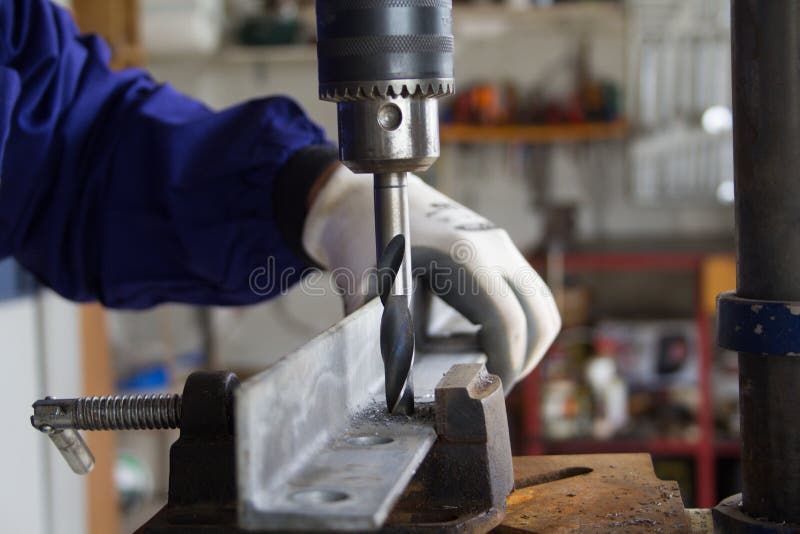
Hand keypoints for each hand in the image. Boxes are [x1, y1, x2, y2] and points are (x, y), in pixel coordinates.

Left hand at [302, 165, 560, 389]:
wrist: (361, 197)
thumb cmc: (360, 242)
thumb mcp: (366, 294)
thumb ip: (383, 344)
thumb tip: (396, 399)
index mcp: (463, 256)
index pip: (507, 322)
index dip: (505, 366)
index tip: (486, 394)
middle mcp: (492, 246)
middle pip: (540, 316)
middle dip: (523, 361)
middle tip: (493, 390)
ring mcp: (499, 244)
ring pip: (539, 304)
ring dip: (524, 342)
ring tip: (488, 369)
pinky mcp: (496, 248)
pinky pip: (525, 293)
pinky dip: (514, 323)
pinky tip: (475, 340)